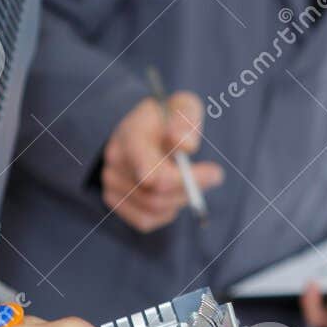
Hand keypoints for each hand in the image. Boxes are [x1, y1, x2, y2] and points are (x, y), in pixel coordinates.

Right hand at [101, 93, 222, 231]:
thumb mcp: (182, 106)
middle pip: (157, 195)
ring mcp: (110, 182)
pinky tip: (171, 193)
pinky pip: (145, 221)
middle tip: (213, 176)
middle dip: (190, 189)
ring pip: (154, 210)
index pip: (152, 174)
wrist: (140, 127)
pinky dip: (165, 212)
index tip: (216, 172)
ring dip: (180, 200)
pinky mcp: (114, 199)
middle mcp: (114, 161)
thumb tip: (185, 147)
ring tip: (188, 180)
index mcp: (129, 136)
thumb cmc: (167, 117)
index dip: (186, 180)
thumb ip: (185, 121)